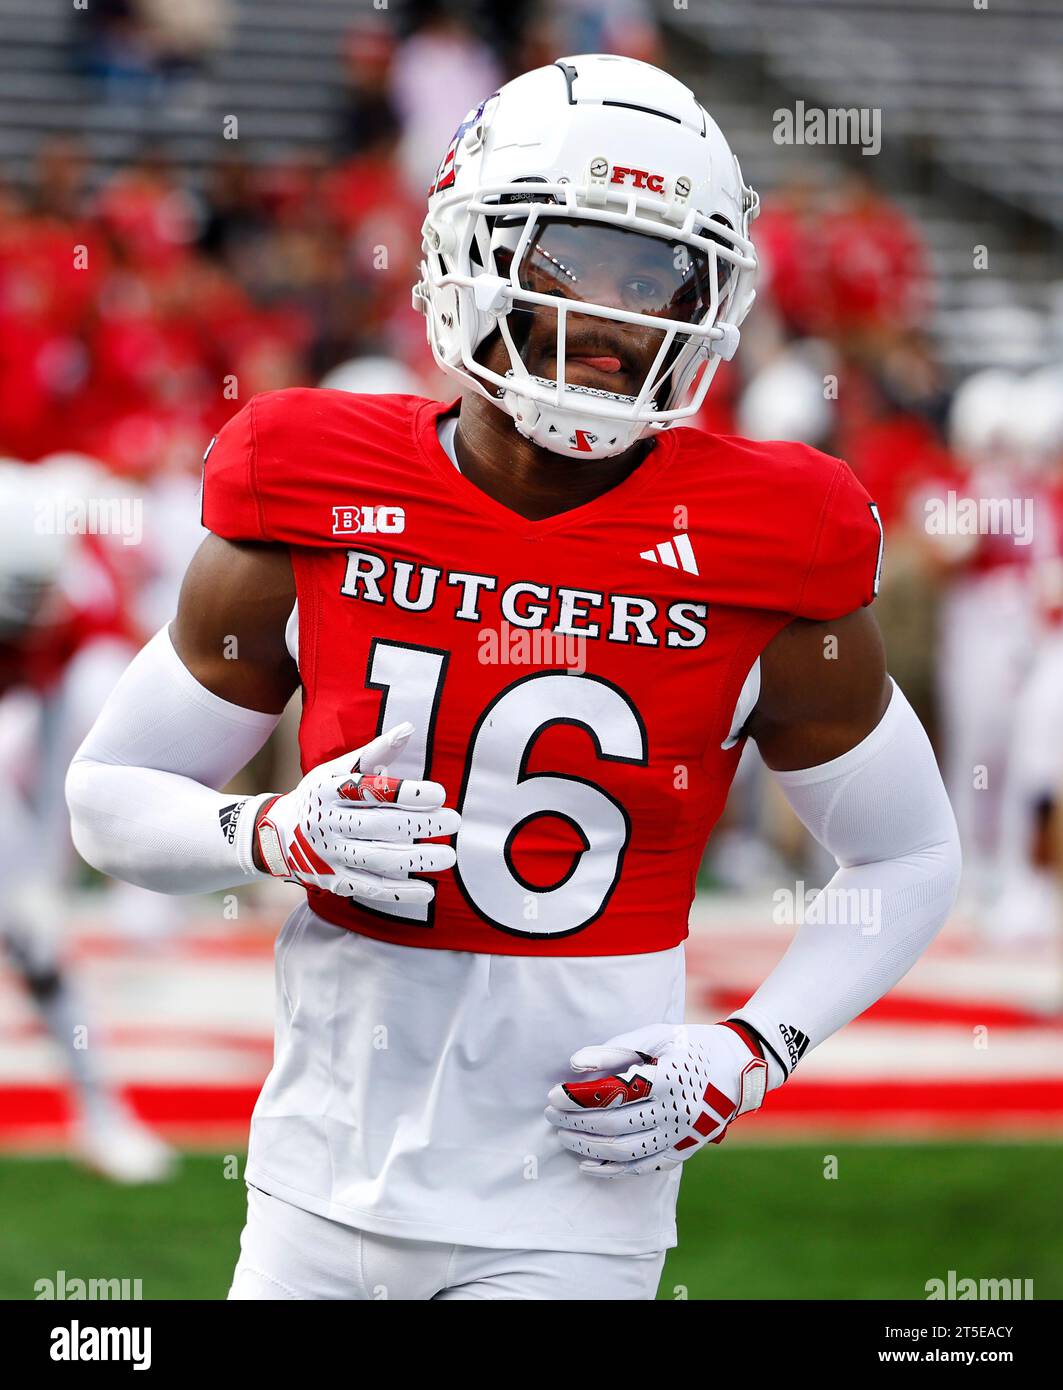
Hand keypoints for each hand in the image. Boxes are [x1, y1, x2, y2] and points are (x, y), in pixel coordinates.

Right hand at [253, 722, 458, 905]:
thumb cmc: (320, 796)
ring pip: (378, 858)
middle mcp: (328, 822)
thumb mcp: (337, 769)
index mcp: (330, 790)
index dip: (407, 792)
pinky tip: (427, 890)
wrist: (277, 835)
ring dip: (416, 860)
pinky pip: (371, 887)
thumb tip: (409, 728)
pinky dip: (399, 891)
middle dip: (420, 824)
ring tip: (448, 856)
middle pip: (379, 825)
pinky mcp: (335, 879)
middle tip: (453, 821)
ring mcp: (330, 853)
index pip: (372, 791)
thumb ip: (375, 751)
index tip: (440, 793)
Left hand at [545, 1022, 766, 1177]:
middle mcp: (675, 1112)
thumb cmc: (691, 1045)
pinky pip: (642, 1167)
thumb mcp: (657, 1036)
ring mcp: (680, 1135)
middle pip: (613, 1124)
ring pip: (624, 1151)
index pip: (612, 1092)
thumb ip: (615, 1049)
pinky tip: (587, 1164)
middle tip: (550, 1114)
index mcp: (668, 1078)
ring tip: (563, 1136)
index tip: (553, 1094)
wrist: (740, 1068)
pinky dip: (612, 1170)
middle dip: (576, 1122)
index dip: (578, 1097)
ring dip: (587, 1147)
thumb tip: (574, 1063)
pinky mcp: (682, 1150)